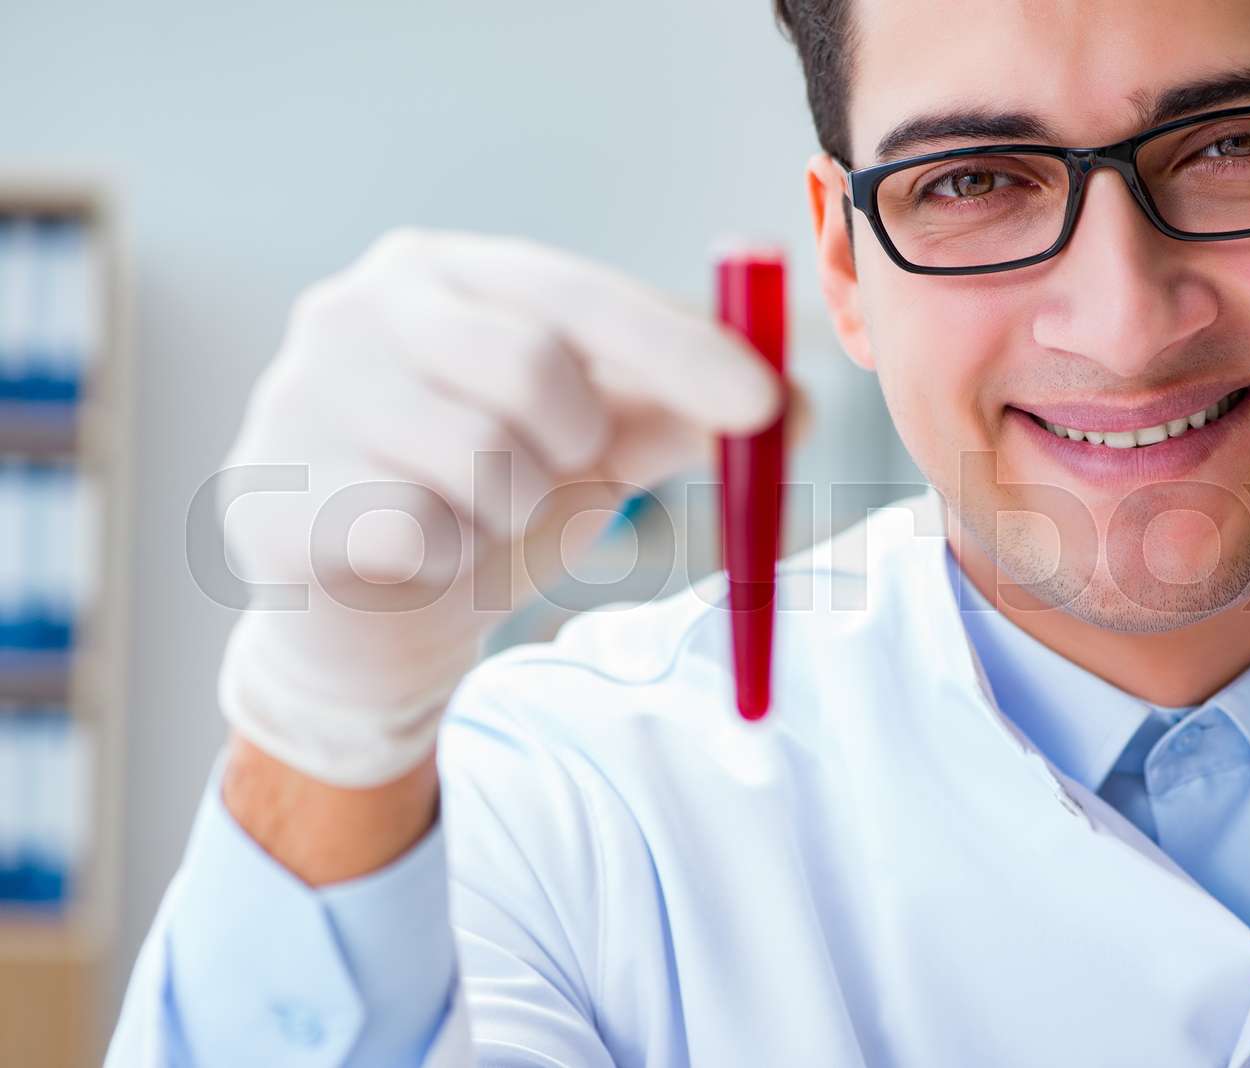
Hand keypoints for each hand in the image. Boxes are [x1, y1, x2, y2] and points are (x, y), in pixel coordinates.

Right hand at [215, 227, 784, 787]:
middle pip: (531, 366)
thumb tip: (798, 405)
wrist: (368, 622)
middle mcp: (357, 306)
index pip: (579, 292)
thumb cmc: (486, 505)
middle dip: (574, 448)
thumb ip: (681, 417)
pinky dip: (450, 563)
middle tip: (552, 473)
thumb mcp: (590, 450)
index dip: (681, 349)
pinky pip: (419, 533)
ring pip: (481, 459)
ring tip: (471, 518)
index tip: (766, 407)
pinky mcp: (268, 492)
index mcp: (446, 274)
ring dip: (510, 514)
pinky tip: (415, 557)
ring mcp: (298, 393)